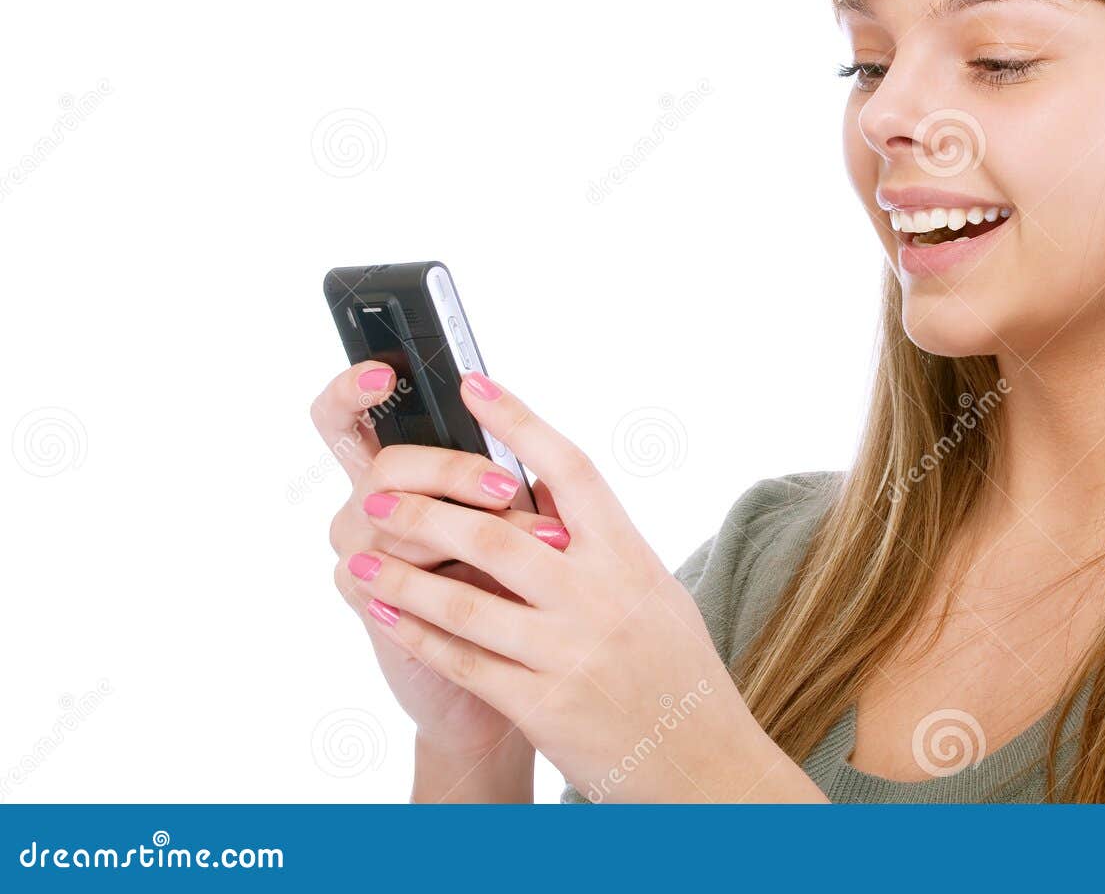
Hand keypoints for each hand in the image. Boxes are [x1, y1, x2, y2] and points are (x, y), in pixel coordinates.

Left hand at [347, 371, 825, 801]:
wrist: (701, 761)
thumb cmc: (674, 667)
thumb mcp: (653, 588)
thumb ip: (600, 538)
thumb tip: (547, 478)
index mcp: (629, 556)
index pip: (571, 469)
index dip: (520, 422)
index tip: (473, 385)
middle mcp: (601, 597)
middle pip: (499, 535)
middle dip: (427, 513)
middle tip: (377, 497)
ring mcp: (570, 654)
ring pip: (466, 602)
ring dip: (402, 578)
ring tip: (361, 558)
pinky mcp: (544, 706)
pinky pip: (466, 662)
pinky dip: (419, 635)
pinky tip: (386, 617)